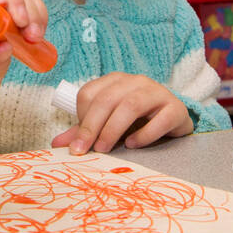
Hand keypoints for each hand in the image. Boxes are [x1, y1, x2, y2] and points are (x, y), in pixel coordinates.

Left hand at [51, 73, 192, 154]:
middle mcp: (136, 81)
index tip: (81, 142)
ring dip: (114, 129)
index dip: (81, 119)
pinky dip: (144, 134)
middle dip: (92, 126)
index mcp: (115, 81)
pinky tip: (134, 145)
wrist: (174, 122)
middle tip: (87, 151)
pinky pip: (160, 119)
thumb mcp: (108, 125)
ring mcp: (157, 92)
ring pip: (131, 105)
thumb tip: (56, 145)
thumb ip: (85, 132)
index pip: (89, 93)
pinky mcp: (175, 108)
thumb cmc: (138, 122)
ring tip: (106, 149)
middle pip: (107, 99)